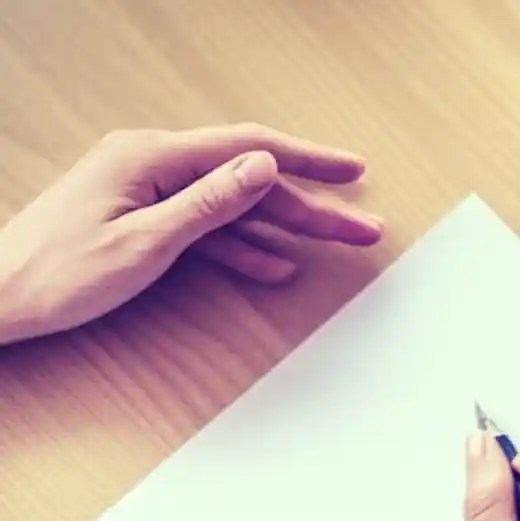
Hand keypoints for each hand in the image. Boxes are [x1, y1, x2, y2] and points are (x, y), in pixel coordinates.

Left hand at [0, 123, 382, 344]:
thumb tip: (263, 166)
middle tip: (361, 226)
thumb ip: (211, 203)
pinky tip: (277, 265)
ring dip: (286, 228)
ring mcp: (149, 193)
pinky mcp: (144, 221)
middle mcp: (153, 165)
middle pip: (249, 181)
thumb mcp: (145, 241)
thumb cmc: (57, 274)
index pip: (247, 148)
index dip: (307, 159)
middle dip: (310, 205)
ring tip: (336, 243)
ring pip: (235, 208)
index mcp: (152, 157)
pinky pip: (208, 231)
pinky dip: (243, 248)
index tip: (353, 170)